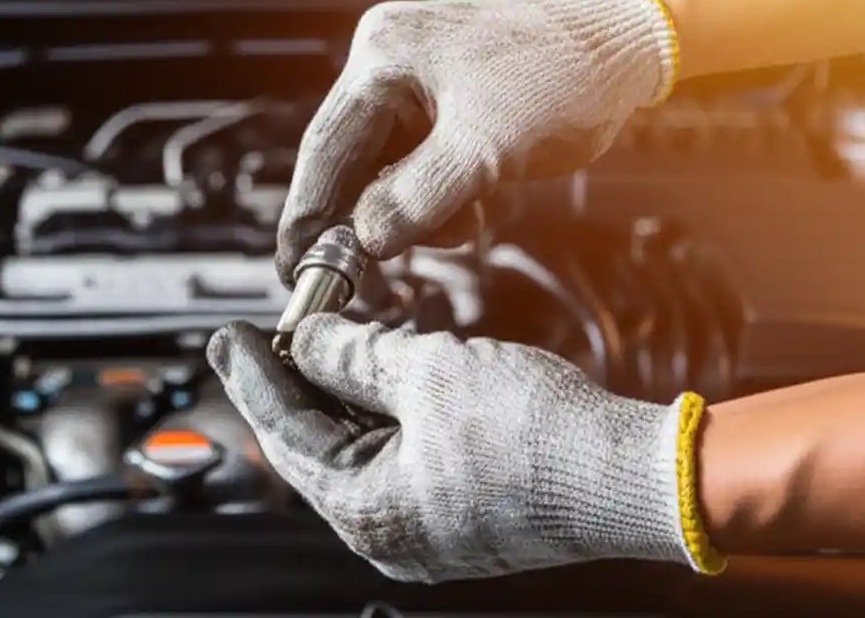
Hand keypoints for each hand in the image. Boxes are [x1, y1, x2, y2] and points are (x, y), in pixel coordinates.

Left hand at [207, 316, 723, 581]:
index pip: (285, 434)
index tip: (227, 339)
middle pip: (317, 443)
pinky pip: (400, 451)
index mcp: (370, 510)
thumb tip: (308, 339)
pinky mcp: (460, 507)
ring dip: (343, 387)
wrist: (637, 475)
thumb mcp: (428, 374)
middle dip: (295, 380)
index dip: (253, 377)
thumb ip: (352, 356)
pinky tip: (382, 363)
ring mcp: (427, 524)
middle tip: (263, 334)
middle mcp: (391, 530)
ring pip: (360, 444)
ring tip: (327, 334)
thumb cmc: (544, 439)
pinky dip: (385, 406)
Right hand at [277, 0, 676, 281]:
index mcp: (383, 56)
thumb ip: (418, 198)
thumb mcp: (487, 149)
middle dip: (362, 219)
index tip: (295, 267)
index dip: (308, 214)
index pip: (325, 147)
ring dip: (407, 211)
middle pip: (348, 159)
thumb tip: (365, 240)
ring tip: (453, 227)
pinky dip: (431, 196)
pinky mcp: (440, 100)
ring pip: (382, 167)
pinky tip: (465, 208)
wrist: (627, 46)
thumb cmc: (565, 77)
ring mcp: (413, 78)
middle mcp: (387, 61)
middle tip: (360, 278)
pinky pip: (414, 161)